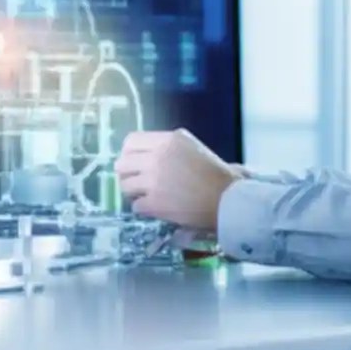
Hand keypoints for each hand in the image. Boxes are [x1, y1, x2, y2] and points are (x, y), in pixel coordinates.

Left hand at [114, 129, 241, 230]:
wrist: (228, 200)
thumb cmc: (216, 175)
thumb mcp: (193, 149)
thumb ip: (169, 148)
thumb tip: (144, 156)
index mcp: (169, 140)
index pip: (131, 141)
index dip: (128, 153)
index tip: (132, 162)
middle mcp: (158, 157)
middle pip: (122, 163)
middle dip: (127, 174)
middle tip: (136, 182)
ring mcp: (154, 180)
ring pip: (125, 185)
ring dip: (133, 193)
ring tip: (145, 196)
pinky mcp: (155, 203)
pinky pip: (135, 206)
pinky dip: (143, 209)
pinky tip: (155, 208)